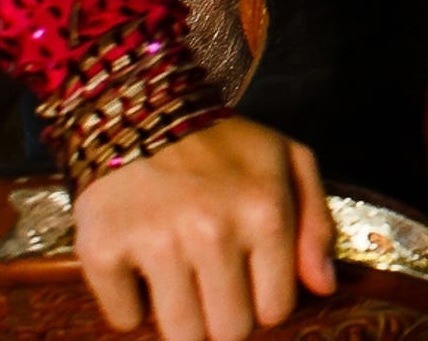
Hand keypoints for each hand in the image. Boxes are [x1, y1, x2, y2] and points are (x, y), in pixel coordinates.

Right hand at [73, 118, 334, 340]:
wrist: (137, 109)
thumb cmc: (223, 143)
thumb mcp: (289, 161)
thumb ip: (316, 224)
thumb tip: (324, 286)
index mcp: (265, 212)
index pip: (274, 310)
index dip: (263, 302)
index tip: (250, 281)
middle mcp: (212, 230)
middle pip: (229, 331)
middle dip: (224, 317)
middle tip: (213, 286)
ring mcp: (155, 241)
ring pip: (182, 335)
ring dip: (183, 320)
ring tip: (181, 282)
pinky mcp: (103, 250)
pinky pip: (125, 319)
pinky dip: (130, 305)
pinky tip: (139, 268)